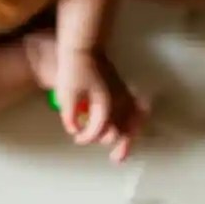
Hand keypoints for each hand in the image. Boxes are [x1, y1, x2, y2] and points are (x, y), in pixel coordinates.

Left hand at [54, 47, 145, 162]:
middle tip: (115, 158)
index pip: (100, 130)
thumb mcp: (66, 92)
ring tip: (128, 150)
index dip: (88, 137)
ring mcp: (124, 93)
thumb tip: (74, 131)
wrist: (83, 45)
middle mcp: (119, 100)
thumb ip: (70, 115)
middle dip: (120, 145)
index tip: (76, 139)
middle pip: (125, 129)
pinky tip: (135, 128)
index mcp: (106, 103)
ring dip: (132, 136)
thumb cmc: (73, 68)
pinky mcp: (124, 87)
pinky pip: (137, 108)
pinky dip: (139, 120)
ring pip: (135, 120)